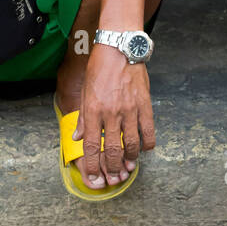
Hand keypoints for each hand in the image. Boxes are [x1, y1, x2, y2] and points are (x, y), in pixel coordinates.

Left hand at [73, 42, 154, 188]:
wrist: (120, 48)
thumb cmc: (100, 68)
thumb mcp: (85, 91)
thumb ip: (83, 117)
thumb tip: (77, 137)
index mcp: (94, 111)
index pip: (92, 146)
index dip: (93, 165)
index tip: (95, 178)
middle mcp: (111, 113)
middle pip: (113, 150)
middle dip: (113, 168)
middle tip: (115, 177)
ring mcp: (130, 109)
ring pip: (132, 144)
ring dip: (130, 159)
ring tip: (129, 167)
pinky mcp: (144, 104)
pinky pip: (148, 130)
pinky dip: (148, 143)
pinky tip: (145, 149)